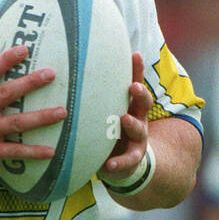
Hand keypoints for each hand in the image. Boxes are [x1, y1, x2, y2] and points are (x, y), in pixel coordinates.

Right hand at [0, 44, 66, 182]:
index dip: (7, 59)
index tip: (25, 49)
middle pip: (8, 93)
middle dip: (31, 83)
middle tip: (51, 74)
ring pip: (17, 122)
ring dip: (41, 117)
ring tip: (62, 112)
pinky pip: (14, 151)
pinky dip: (33, 152)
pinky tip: (50, 151)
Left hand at [100, 53, 152, 178]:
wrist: (122, 162)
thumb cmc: (110, 130)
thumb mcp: (105, 112)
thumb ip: (95, 96)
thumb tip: (75, 67)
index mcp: (131, 105)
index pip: (135, 84)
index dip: (137, 70)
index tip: (134, 55)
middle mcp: (138, 119)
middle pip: (143, 103)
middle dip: (140, 94)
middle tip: (133, 87)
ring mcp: (138, 139)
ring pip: (139, 130)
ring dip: (132, 124)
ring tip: (124, 119)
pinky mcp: (132, 159)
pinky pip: (127, 161)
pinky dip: (119, 163)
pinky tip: (109, 165)